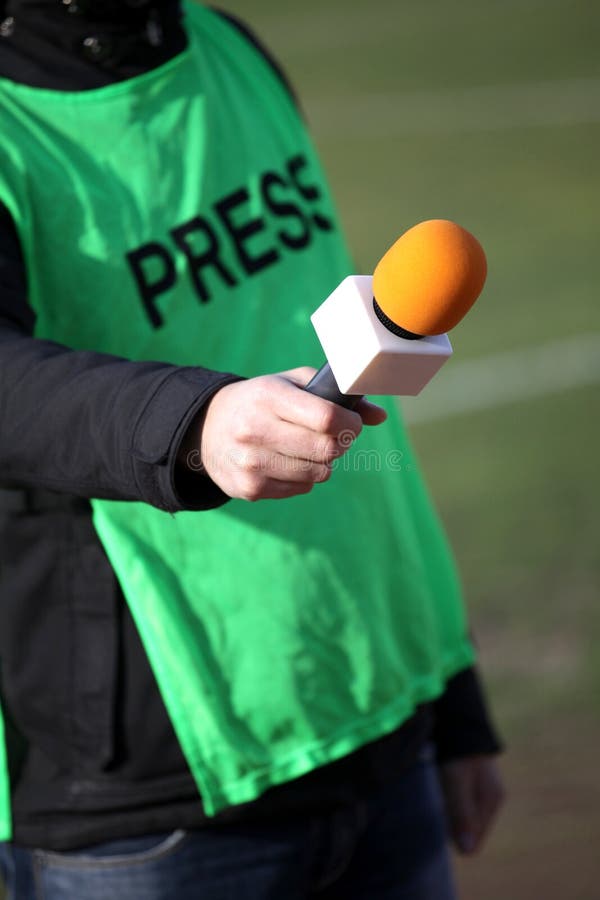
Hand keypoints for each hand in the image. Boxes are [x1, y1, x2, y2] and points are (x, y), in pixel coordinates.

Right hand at [188, 367, 386, 500]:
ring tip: (308, 448)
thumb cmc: (261, 401)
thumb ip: (335, 395)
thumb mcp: (291, 385)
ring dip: (323, 463)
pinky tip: (288, 461)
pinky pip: (301, 489)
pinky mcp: (249, 489)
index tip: (353, 422)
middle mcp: (255, 430)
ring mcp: (251, 463)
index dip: (351, 423)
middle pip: (326, 450)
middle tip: (336, 437)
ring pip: (317, 473)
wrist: (206, 429)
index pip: (326, 418)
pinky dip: (304, 477)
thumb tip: (379, 416)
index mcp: (267, 397)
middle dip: (342, 444)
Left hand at [438, 755, 505, 855]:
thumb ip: (462, 814)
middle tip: (441, 800)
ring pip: (465, 813)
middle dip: (453, 821)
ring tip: (442, 791)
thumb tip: (468, 853)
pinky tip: (443, 787)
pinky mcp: (474, 779)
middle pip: (470, 826)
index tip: (443, 814)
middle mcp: (492, 796)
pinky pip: (462, 800)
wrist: (459, 720)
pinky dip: (451, 799)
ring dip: (451, 809)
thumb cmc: (458, 753)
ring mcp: (484, 787)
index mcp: (493, 800)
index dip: (455, 833)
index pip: (475, 837)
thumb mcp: (457, 783)